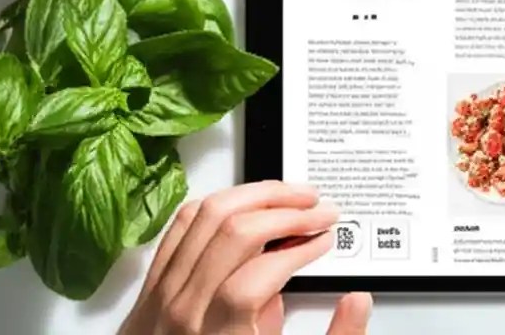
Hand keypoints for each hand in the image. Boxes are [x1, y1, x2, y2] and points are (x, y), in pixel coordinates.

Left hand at [119, 181, 372, 334]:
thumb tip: (354, 302)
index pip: (263, 270)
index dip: (303, 245)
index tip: (326, 238)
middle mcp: (184, 309)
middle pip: (234, 232)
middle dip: (285, 209)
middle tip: (317, 209)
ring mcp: (160, 294)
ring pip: (204, 216)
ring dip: (253, 195)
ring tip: (288, 196)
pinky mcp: (150, 286)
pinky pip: (180, 226)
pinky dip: (215, 205)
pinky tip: (243, 203)